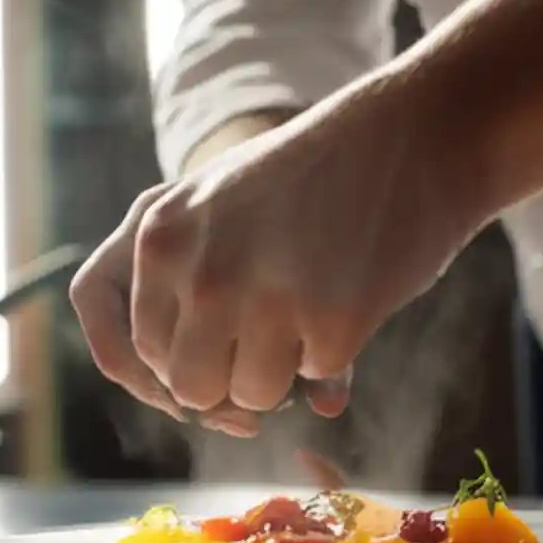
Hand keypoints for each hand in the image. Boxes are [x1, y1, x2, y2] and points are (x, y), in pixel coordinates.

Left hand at [70, 76, 490, 434]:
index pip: (130, 346)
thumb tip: (191, 408)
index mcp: (157, 233)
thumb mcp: (216, 206)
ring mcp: (261, 295)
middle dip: (224, 384)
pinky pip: (315, 379)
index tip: (198, 371)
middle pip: (185, 385)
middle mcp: (197, 268)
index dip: (162, 373)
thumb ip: (185, 287)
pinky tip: (350, 297)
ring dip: (280, 376)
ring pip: (248, 396)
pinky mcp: (329, 318)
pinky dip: (334, 354)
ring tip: (306, 315)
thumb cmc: (310, 177)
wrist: (412, 134)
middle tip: (262, 355)